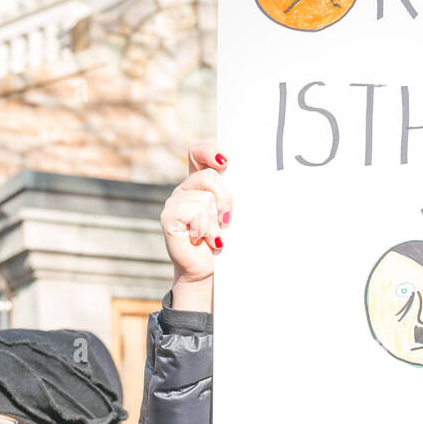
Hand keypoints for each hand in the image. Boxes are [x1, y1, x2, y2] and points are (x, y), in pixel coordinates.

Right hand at [160, 142, 231, 311]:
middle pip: (208, 176)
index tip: (225, 162)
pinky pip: (193, 212)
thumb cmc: (225, 242)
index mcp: (200, 183)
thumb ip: (236, 194)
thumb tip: (255, 179)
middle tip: (227, 220)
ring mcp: (174, 202)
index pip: (198, 153)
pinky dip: (204, 229)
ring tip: (213, 235)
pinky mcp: (168, 217)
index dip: (209, 151)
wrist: (209, 272)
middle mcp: (185, 189)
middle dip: (225, 198)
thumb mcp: (233, 214)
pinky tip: (203, 240)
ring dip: (215, 222)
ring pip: (204, 198)